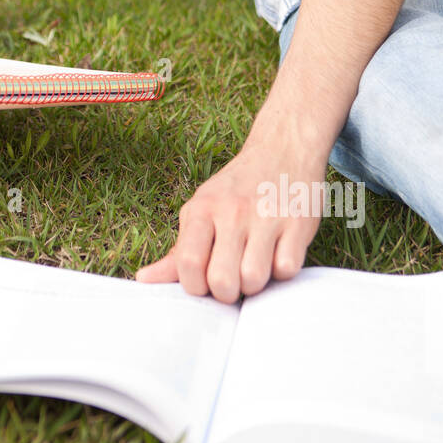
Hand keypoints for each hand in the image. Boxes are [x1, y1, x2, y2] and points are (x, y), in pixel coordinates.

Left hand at [135, 144, 325, 302]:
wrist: (282, 149)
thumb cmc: (234, 191)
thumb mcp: (201, 210)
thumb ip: (178, 249)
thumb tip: (144, 280)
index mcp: (203, 209)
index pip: (188, 264)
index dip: (195, 287)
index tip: (205, 283)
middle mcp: (233, 211)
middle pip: (222, 280)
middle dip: (226, 292)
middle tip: (232, 280)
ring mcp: (268, 216)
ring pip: (254, 279)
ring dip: (255, 285)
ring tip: (255, 267)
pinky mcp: (299, 223)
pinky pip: (286, 269)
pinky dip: (282, 272)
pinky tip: (278, 254)